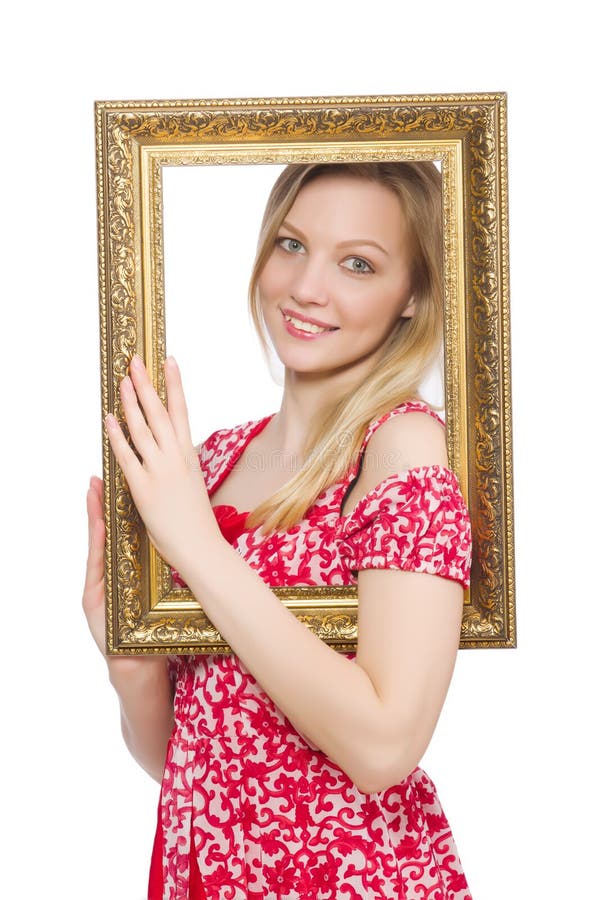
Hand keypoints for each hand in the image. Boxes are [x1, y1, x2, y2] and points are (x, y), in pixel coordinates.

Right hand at [83, 475, 170, 678]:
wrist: (141, 666)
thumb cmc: (153, 633)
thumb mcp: (162, 597)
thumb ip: (167, 574)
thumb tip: (194, 549)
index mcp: (129, 572)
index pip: (124, 535)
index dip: (122, 510)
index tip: (124, 482)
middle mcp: (112, 575)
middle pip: (108, 535)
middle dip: (104, 506)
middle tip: (102, 477)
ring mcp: (101, 586)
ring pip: (99, 546)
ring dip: (96, 518)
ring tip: (95, 491)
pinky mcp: (93, 600)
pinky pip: (96, 566)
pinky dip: (96, 545)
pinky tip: (99, 526)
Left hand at [105, 354, 220, 580]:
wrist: (200, 546)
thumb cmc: (196, 521)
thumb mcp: (192, 483)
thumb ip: (179, 465)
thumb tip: (171, 451)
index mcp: (189, 455)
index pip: (182, 411)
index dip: (174, 384)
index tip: (169, 362)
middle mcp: (175, 457)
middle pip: (159, 412)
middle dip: (146, 384)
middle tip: (136, 361)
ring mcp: (159, 471)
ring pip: (142, 428)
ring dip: (130, 402)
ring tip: (123, 381)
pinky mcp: (143, 487)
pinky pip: (127, 456)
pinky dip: (117, 436)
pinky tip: (109, 419)